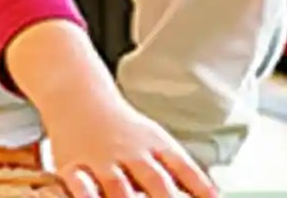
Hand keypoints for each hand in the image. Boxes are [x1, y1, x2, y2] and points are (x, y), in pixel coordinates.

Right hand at [45, 96, 216, 197]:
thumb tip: (213, 195)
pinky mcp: (74, 169)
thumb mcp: (156, 142)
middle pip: (154, 180)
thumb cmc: (123, 129)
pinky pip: (80, 188)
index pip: (183, 167)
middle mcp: (131, 152)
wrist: (79, 98)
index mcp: (155, 145)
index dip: (200, 187)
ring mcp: (102, 160)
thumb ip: (183, 171)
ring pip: (118, 187)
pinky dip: (87, 197)